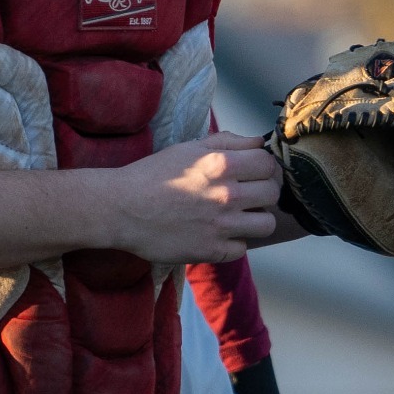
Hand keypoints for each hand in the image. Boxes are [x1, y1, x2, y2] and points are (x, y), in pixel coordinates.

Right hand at [107, 132, 279, 263]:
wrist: (121, 209)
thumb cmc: (152, 175)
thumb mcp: (187, 148)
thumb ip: (226, 142)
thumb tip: (259, 143)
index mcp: (221, 164)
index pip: (268, 163)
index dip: (263, 166)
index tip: (253, 171)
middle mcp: (227, 195)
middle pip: (273, 193)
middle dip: (263, 191)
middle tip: (247, 193)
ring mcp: (222, 226)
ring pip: (267, 224)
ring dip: (256, 219)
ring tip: (238, 216)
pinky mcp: (212, 250)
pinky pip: (242, 247)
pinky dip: (234, 241)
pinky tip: (218, 233)